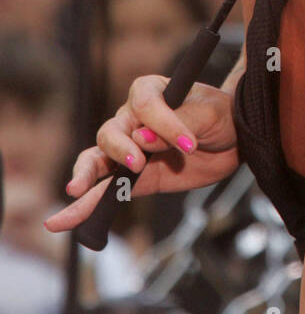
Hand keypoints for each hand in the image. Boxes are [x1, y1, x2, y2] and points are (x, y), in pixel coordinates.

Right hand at [44, 75, 240, 233]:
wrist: (234, 138)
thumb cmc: (220, 116)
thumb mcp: (208, 114)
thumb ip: (178, 124)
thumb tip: (142, 139)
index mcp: (150, 93)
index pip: (144, 106)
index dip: (163, 125)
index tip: (189, 143)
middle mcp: (132, 120)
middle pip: (111, 132)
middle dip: (120, 148)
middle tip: (139, 162)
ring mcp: (130, 150)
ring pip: (98, 159)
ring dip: (87, 175)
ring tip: (77, 190)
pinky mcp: (137, 178)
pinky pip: (107, 190)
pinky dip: (85, 205)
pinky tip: (62, 220)